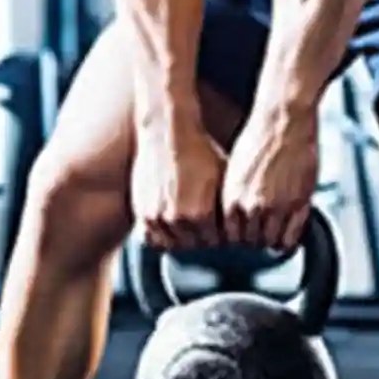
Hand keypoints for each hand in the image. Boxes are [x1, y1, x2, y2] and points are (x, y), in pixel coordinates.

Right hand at [131, 108, 225, 251]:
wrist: (167, 132)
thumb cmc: (199, 151)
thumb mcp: (222, 178)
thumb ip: (225, 207)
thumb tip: (237, 225)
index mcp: (200, 214)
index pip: (214, 241)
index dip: (218, 236)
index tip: (219, 228)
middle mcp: (177, 220)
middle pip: (193, 245)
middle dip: (200, 238)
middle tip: (202, 229)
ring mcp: (156, 217)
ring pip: (171, 245)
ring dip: (179, 240)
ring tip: (186, 229)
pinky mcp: (141, 212)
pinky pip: (149, 238)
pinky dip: (159, 237)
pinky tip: (168, 228)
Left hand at [222, 104, 319, 250]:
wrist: (282, 119)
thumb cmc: (258, 138)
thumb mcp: (234, 170)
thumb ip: (233, 196)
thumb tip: (234, 216)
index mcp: (231, 198)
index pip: (230, 237)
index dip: (237, 238)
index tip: (242, 236)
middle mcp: (252, 207)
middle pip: (250, 243)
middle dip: (254, 242)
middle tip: (259, 237)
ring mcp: (278, 207)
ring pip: (271, 243)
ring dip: (272, 242)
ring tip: (273, 236)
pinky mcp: (300, 204)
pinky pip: (293, 237)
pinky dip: (290, 242)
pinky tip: (288, 238)